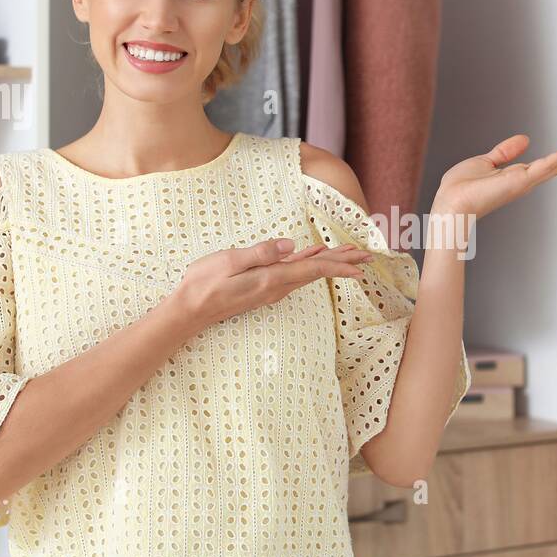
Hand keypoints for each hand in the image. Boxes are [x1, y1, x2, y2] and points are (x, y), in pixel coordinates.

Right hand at [171, 238, 373, 330]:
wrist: (188, 312)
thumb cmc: (204, 285)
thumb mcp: (229, 262)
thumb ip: (260, 253)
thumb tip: (291, 245)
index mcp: (271, 278)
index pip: (313, 270)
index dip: (339, 266)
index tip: (362, 265)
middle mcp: (276, 286)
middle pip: (317, 272)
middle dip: (344, 263)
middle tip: (368, 257)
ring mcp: (270, 288)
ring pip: (308, 273)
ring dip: (330, 263)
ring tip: (349, 255)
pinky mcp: (262, 286)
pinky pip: (293, 274)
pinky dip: (308, 263)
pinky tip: (313, 256)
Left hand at [433, 134, 556, 219]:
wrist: (450, 203)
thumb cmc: (461, 188)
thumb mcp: (486, 162)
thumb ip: (505, 152)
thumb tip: (525, 139)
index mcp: (517, 176)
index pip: (547, 163)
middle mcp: (525, 181)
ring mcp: (524, 182)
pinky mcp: (520, 181)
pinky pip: (545, 166)